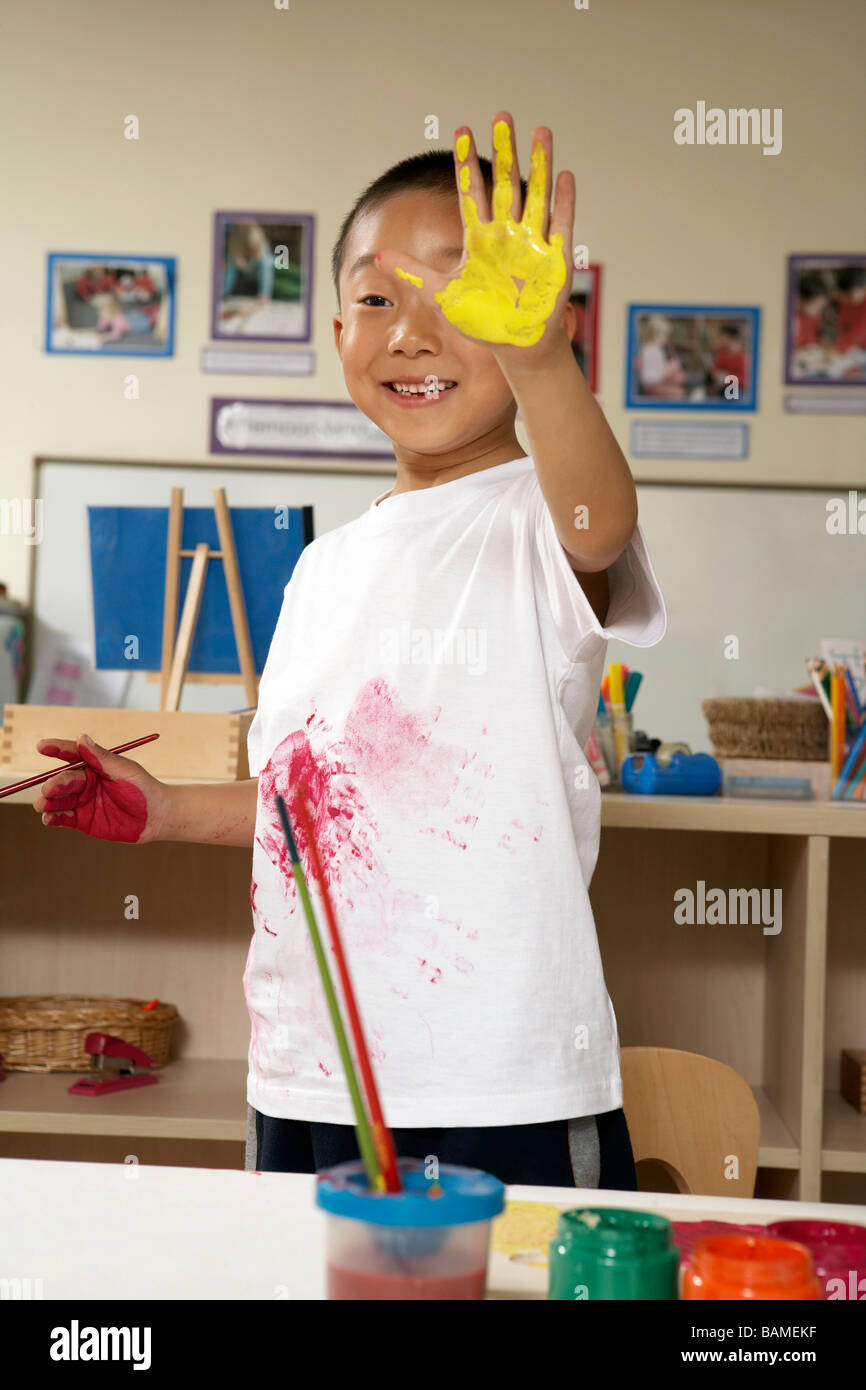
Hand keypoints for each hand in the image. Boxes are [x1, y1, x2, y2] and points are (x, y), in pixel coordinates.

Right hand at [32, 734, 167, 843]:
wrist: (157, 817)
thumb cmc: (143, 788)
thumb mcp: (125, 770)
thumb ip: (102, 758)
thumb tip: (82, 738)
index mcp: (94, 765)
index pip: (72, 754)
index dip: (57, 749)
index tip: (42, 746)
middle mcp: (84, 782)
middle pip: (63, 779)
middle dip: (54, 783)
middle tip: (49, 788)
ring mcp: (81, 801)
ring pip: (59, 799)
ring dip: (48, 801)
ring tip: (43, 803)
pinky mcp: (82, 821)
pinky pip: (63, 818)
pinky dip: (53, 818)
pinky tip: (48, 818)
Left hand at [373, 111, 573, 355]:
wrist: (515, 346)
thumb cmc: (482, 321)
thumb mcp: (441, 294)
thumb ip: (412, 272)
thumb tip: (376, 257)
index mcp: (480, 240)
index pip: (472, 193)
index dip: (467, 164)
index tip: (462, 131)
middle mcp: (507, 235)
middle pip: (505, 184)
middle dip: (504, 151)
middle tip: (502, 117)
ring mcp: (532, 244)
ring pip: (535, 195)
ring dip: (539, 165)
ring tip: (540, 132)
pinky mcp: (554, 261)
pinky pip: (560, 226)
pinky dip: (563, 202)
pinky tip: (565, 176)